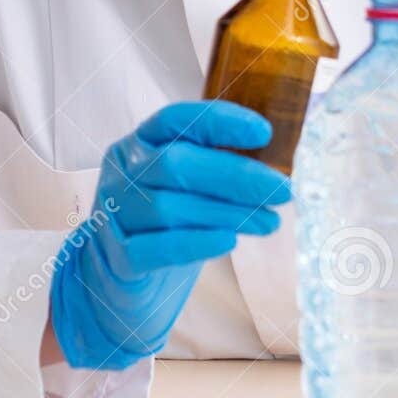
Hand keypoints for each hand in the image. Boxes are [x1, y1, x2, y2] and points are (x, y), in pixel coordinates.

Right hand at [49, 101, 290, 370]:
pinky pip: (157, 248)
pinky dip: (196, 242)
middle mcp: (121, 173)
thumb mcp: (180, 184)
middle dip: (236, 175)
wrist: (115, 278)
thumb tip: (271, 166)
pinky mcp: (118, 259)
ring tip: (270, 222)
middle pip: (175, 164)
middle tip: (282, 190)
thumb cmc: (160, 222)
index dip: (220, 121)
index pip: (175, 119)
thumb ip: (210, 166)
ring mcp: (115, 215)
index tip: (264, 133)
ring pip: (170, 208)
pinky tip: (229, 241)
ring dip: (227, 213)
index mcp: (138, 143)